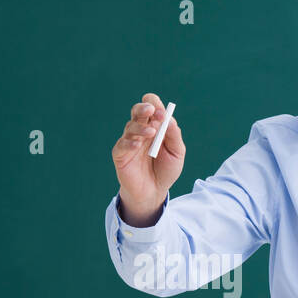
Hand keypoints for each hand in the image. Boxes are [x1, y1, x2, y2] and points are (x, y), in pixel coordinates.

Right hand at [111, 93, 184, 225]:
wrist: (154, 191)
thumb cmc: (165, 170)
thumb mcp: (177, 153)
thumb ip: (174, 136)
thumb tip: (170, 119)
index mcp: (155, 126)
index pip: (151, 107)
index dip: (155, 106)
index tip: (162, 113)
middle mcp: (141, 130)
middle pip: (137, 111)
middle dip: (144, 108)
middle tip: (152, 111)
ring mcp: (129, 141)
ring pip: (130, 126)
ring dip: (141, 127)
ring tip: (151, 133)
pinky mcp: (120, 154)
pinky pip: (122, 144)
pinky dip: (130, 142)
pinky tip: (137, 145)